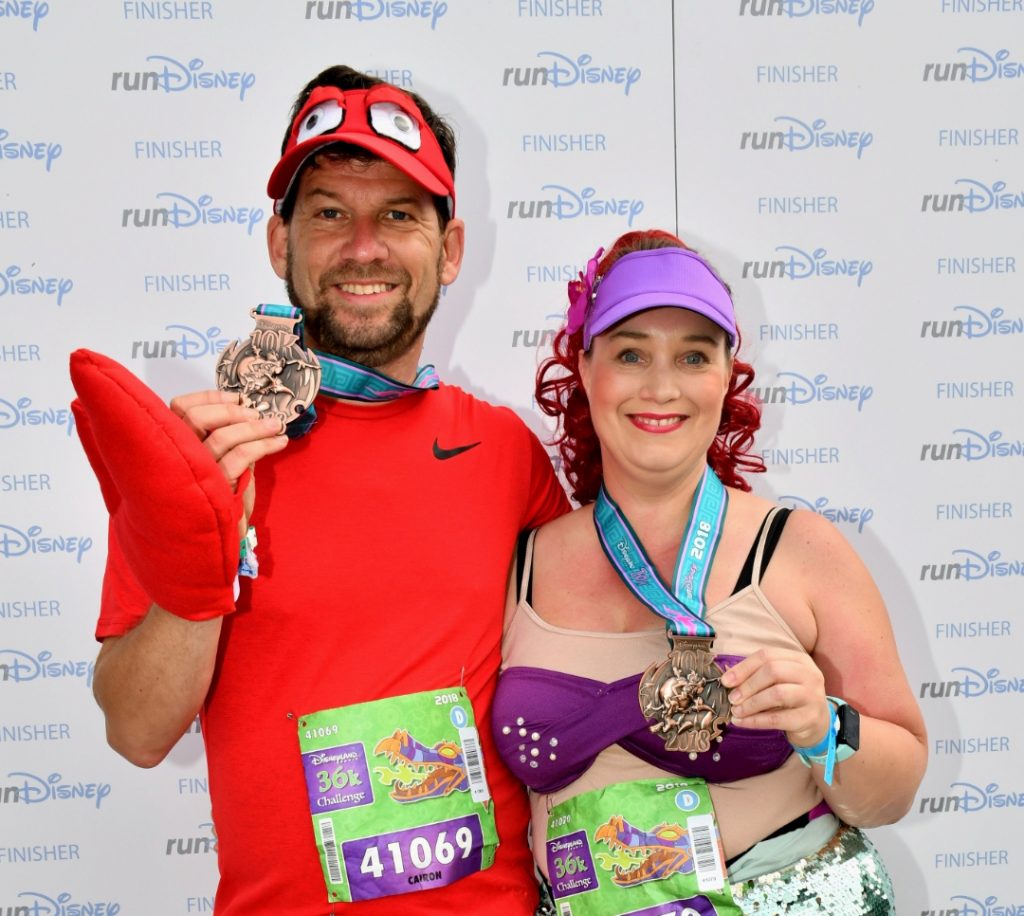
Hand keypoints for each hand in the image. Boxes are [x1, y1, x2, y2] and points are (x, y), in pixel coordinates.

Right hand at [170, 390, 288, 535]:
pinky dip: (264, 444)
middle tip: (256, 414)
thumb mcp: (223, 458)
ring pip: (223, 436)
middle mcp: (180, 455)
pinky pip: (241, 456)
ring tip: (275, 427)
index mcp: (177, 444)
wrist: (225, 531)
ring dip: (255, 427)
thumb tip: (250, 413)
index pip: (180, 407)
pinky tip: (278, 443)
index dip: (210, 397)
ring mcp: (196, 471)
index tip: (238, 396)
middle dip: (232, 410)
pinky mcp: (216, 486)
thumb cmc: (224, 494)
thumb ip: (227, 436)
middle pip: (195, 417)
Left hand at [720, 648, 830, 748]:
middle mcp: (810, 674)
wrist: (817, 723)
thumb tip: (727, 678)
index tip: (726, 681)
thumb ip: (756, 675)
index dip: (743, 667)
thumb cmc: (791, 697)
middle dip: (748, 685)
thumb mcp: (777, 681)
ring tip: (736, 711)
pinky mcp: (810, 718)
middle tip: (732, 698)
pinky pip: (779, 718)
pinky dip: (756, 721)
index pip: (767, 655)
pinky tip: (741, 722)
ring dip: (751, 703)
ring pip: (777, 694)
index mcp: (799, 659)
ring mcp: (813, 696)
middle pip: (773, 671)